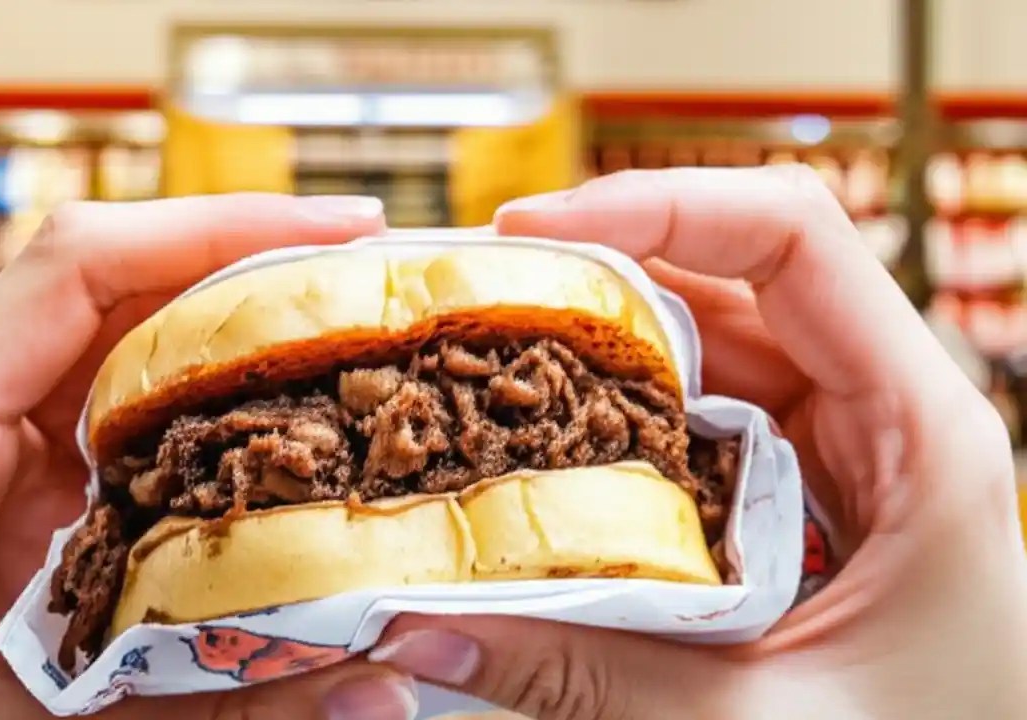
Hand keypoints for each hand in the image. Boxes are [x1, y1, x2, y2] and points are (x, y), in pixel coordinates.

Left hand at [0, 194, 419, 719]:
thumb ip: (226, 711)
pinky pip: (123, 430)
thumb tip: (381, 685)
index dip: (217, 229)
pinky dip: (210, 413)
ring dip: (238, 339)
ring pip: (125, 357)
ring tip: (350, 346)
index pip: (79, 271)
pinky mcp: (21, 514)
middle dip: (250, 272)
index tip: (339, 232)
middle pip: (115, 294)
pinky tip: (283, 433)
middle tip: (372, 289)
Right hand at [368, 167, 1026, 718]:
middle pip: (728, 285)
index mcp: (921, 431)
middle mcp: (878, 416)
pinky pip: (693, 428)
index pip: (794, 240)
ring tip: (488, 362)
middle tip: (477, 297)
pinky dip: (612, 426)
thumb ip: (586, 678)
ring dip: (594, 352)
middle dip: (596, 277)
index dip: (661, 204)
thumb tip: (423, 628)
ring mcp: (831, 455)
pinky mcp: (791, 499)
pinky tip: (542, 448)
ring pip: (702, 355)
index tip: (537, 224)